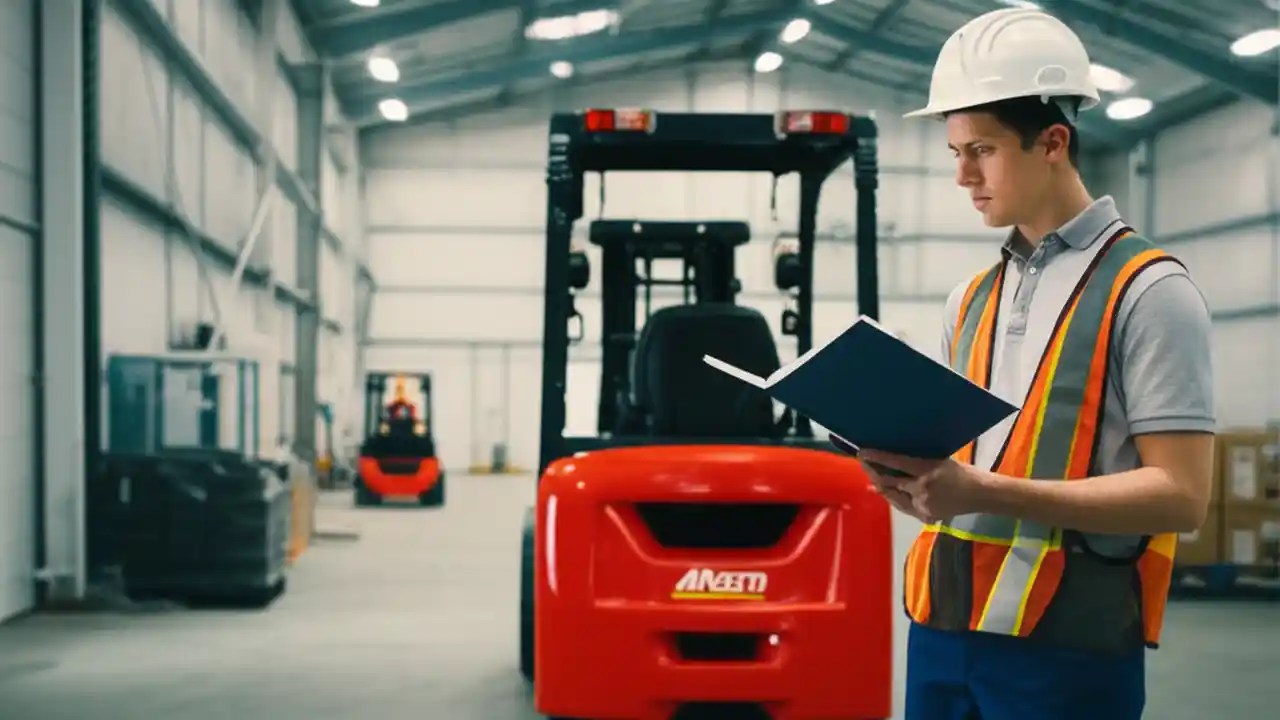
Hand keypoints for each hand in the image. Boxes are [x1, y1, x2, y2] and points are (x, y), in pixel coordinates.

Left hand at [859, 448, 989, 522]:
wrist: (981, 495)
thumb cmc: (962, 472)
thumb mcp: (940, 461)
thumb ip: (917, 463)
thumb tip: (894, 460)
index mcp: (927, 470)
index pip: (895, 463)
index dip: (877, 458)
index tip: (862, 452)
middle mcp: (922, 488)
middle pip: (889, 482)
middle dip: (873, 472)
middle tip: (864, 463)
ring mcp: (922, 505)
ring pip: (893, 497)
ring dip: (881, 487)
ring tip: (872, 478)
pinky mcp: (925, 517)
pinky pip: (903, 507)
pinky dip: (894, 498)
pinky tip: (886, 492)